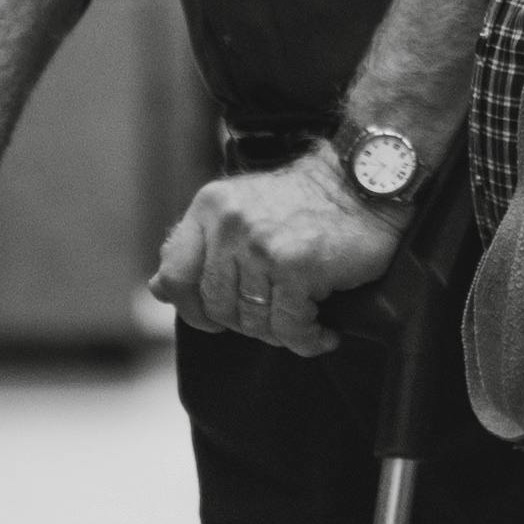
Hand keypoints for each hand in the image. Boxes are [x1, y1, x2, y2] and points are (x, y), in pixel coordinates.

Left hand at [151, 145, 408, 351]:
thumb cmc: (309, 203)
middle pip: (217, 307)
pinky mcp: (295, 266)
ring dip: (282, 334)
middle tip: (279, 317)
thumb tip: (157, 289)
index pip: (174, 274)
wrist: (366, 184)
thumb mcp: (241, 210)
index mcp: (210, 208)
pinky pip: (290, 327)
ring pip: (254, 322)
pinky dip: (308, 339)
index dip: (191, 307)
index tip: (217, 318)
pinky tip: (323, 332)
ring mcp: (261, 245)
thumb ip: (198, 248)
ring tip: (306, 321)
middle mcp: (229, 225)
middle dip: (248, 323)